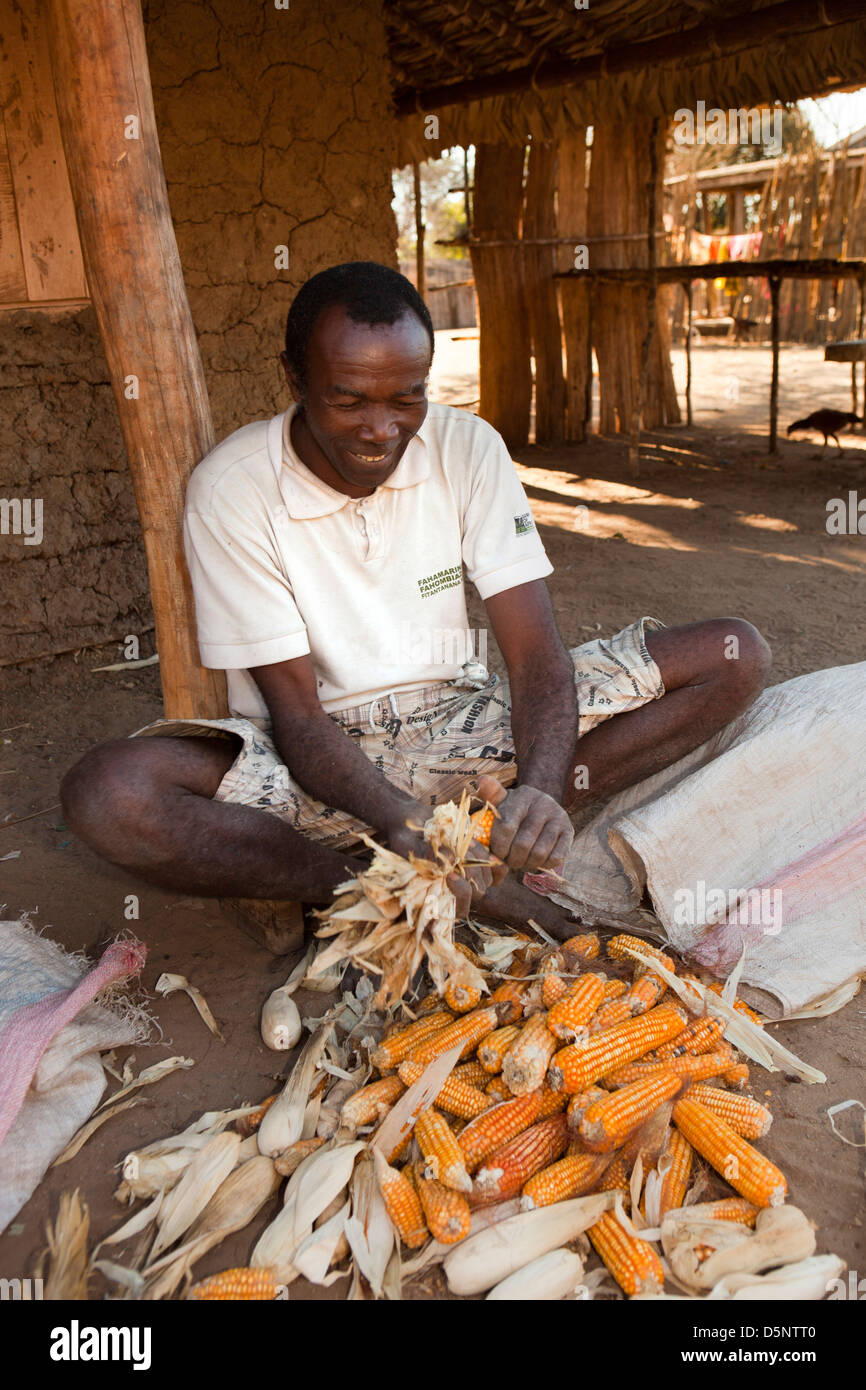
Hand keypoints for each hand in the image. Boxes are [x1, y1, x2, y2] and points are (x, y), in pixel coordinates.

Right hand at [384, 799, 501, 915]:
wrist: (410, 823)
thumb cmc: (405, 838)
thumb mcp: (408, 845)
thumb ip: (426, 855)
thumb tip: (451, 861)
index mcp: (437, 896)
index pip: (460, 910)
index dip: (461, 894)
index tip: (450, 874)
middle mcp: (455, 892)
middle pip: (478, 893)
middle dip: (472, 872)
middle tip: (460, 851)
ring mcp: (469, 879)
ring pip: (488, 880)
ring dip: (480, 861)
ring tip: (466, 844)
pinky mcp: (479, 864)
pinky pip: (498, 871)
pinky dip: (493, 861)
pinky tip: (481, 848)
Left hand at [476, 774, 573, 874]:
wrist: (541, 809)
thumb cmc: (515, 809)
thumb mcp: (502, 800)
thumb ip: (490, 794)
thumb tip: (482, 780)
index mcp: (523, 796)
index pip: (506, 827)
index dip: (499, 846)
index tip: (496, 853)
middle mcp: (544, 804)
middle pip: (522, 844)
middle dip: (512, 859)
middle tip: (508, 861)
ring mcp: (559, 817)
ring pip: (539, 853)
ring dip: (526, 863)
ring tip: (520, 861)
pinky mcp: (569, 831)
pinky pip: (555, 858)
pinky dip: (542, 864)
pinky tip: (534, 860)